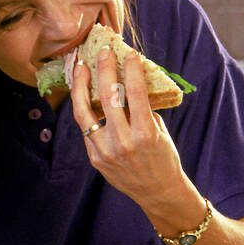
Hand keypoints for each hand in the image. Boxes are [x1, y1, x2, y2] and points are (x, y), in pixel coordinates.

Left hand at [70, 53, 188, 208]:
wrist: (158, 192)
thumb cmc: (163, 157)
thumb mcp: (159, 132)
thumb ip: (141, 110)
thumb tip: (127, 83)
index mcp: (145, 133)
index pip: (136, 93)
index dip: (131, 70)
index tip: (129, 54)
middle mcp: (123, 142)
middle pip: (107, 97)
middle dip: (104, 70)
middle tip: (103, 52)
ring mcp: (105, 151)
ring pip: (84, 112)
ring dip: (80, 86)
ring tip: (81, 67)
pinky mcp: (95, 157)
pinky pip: (86, 128)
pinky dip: (84, 108)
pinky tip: (83, 93)